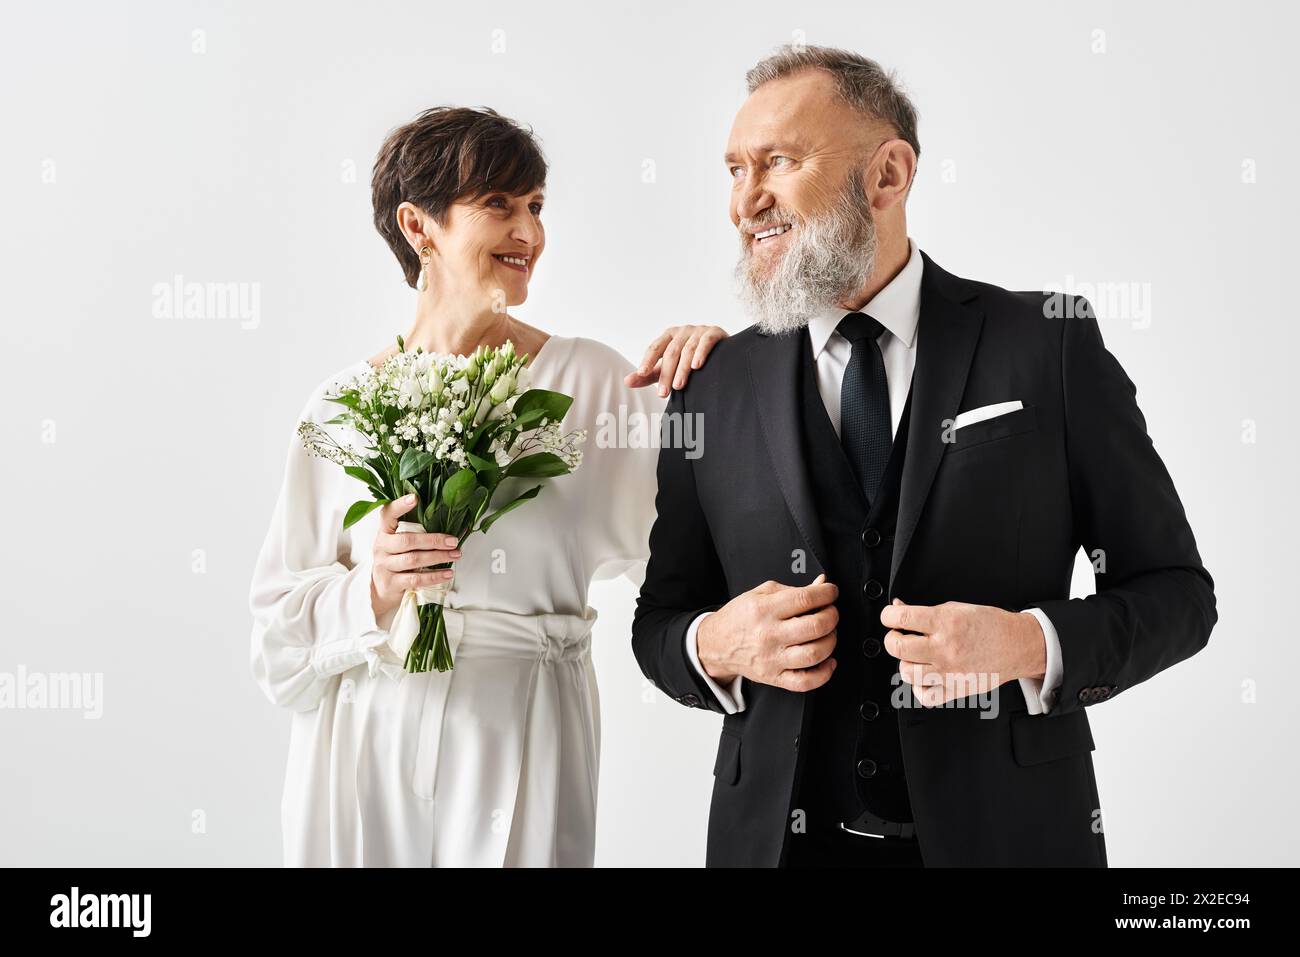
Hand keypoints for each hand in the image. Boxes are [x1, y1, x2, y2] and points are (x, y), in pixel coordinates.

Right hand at [370, 494, 461, 617]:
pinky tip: (447, 573)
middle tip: (453, 541)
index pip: (388, 514)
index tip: (414, 498)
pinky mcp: (391, 583)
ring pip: (413, 560)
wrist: (380, 590)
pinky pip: (415, 579)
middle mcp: (381, 547)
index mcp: (384, 532)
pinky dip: (434, 576)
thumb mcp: (398, 543)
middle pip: (407, 540)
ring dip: (438, 557)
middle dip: (434, 540)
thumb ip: (414, 532)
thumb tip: (448, 521)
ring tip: (455, 555)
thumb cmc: (396, 560)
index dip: (400, 506)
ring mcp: (384, 566)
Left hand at [624, 324, 727, 396]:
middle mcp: (682, 331)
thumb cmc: (689, 361)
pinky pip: (706, 342)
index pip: (655, 348)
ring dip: (682, 369)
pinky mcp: (714, 333)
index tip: (641, 373)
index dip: (648, 360)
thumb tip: (627, 382)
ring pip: (687, 350)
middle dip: (666, 374)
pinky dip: (701, 353)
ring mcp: (698, 330)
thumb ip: (649, 375)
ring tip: (679, 386)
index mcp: (668, 337)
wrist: (721, 354)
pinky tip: (697, 366)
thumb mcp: (667, 367)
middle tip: (663, 393)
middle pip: (671, 352)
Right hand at [697, 574, 838, 691]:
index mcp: (764, 609)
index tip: (830, 592)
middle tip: (830, 612)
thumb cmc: (739, 618)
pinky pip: (805, 682)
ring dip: (831, 641)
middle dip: (832, 616)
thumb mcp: (760, 593)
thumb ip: (792, 589)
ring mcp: (772, 658)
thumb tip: (821, 584)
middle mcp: (768, 634)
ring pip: (815, 654)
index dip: (826, 593)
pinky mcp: (774, 677)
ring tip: (828, 633)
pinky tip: (827, 660)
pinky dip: (824, 673)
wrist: (716, 644)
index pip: (805, 599)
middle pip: (815, 626)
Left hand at [880, 598, 1046, 706]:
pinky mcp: (955, 689)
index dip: (888, 615)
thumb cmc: (989, 625)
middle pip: (897, 647)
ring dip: (904, 662)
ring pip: (906, 672)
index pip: (902, 618)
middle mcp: (945, 648)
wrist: (1017, 645)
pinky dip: (919, 687)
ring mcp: (949, 672)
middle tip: (898, 636)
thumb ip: (924, 611)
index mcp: (946, 623)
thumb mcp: (956, 608)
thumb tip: (898, 608)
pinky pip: (924, 696)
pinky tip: (924, 676)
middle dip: (891, 639)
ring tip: (913, 655)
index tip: (889, 616)